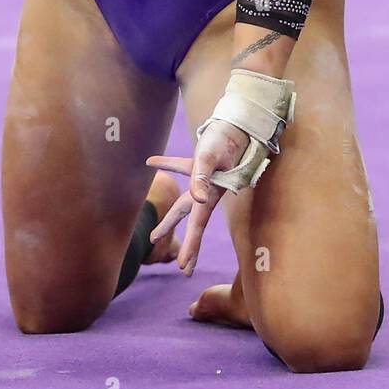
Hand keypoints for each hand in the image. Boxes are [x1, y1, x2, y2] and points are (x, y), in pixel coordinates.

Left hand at [145, 118, 250, 275]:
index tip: (182, 267)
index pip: (198, 225)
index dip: (191, 246)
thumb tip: (198, 199)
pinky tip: (150, 161)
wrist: (238, 121)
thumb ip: (202, 177)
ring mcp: (206, 179)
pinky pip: (182, 168)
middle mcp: (208, 190)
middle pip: (193, 222)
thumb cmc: (224, 138)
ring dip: (170, 219)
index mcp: (211, 193)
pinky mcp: (202, 163)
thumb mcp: (210, 156)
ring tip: (154, 236)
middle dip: (186, 244)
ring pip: (185, 203)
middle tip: (180, 267)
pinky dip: (167, 165)